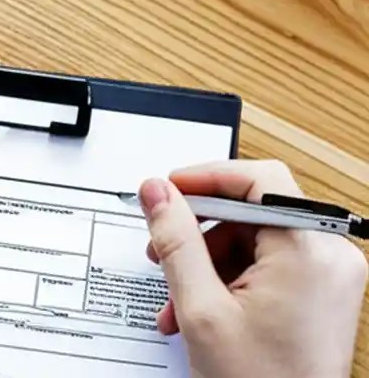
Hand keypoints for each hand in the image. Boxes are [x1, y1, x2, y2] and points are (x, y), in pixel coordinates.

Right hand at [139, 160, 366, 377]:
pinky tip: (202, 309)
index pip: (258, 179)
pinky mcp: (322, 293)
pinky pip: (270, 264)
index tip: (169, 190)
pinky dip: (231, 278)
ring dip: (208, 263)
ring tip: (179, 300)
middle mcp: (331, 257)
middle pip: (253, 211)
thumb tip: (157, 192)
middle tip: (162, 249)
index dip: (206, 177)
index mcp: (308, 253)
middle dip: (200, 232)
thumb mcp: (201, 308)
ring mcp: (330, 276)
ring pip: (255, 239)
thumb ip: (175, 240)